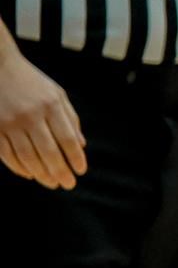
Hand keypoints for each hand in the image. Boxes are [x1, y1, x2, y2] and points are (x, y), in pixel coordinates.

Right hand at [0, 50, 86, 188]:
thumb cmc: (31, 82)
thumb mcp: (56, 94)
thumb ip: (70, 119)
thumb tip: (80, 146)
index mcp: (51, 105)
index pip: (67, 139)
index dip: (75, 158)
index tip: (81, 171)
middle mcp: (30, 116)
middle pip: (48, 152)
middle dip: (60, 172)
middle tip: (68, 185)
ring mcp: (9, 123)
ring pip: (27, 158)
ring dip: (41, 174)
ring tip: (51, 183)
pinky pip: (7, 155)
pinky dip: (19, 168)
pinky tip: (30, 174)